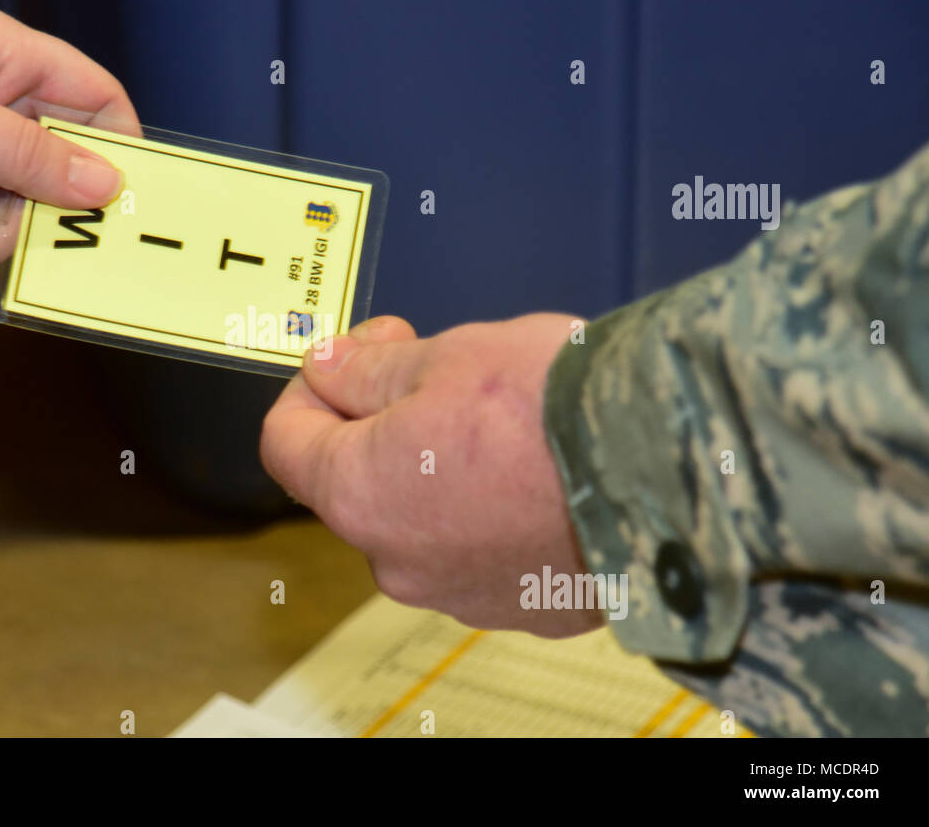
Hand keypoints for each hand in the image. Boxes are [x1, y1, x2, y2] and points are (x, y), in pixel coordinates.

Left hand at [260, 314, 601, 637]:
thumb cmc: (558, 411)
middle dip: (383, 420)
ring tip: (505, 420)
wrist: (674, 473)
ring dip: (440, 466)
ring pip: (421, 517)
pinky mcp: (520, 607)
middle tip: (439, 370)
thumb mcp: (448, 357)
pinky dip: (491, 508)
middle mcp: (398, 561)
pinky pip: (480, 548)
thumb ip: (370, 370)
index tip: (360, 352)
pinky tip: (538, 469)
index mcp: (359, 495)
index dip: (313, 385)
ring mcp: (459, 593)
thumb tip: (326, 370)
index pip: (285, 441)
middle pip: (356, 481)